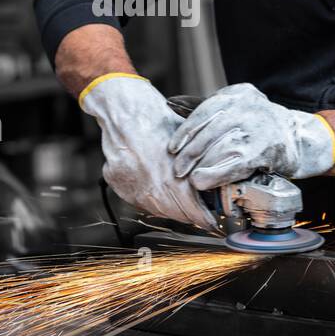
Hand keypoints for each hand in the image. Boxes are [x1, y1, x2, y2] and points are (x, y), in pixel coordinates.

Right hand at [80, 74, 217, 230]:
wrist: (126, 111)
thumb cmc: (158, 122)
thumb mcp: (187, 142)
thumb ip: (200, 166)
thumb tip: (215, 185)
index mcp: (171, 178)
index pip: (192, 210)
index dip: (204, 219)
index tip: (212, 224)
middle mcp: (151, 188)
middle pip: (175, 214)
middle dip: (190, 217)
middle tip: (201, 217)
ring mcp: (132, 188)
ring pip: (157, 210)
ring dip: (172, 210)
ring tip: (183, 206)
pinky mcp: (119, 185)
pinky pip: (139, 201)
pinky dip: (152, 200)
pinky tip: (160, 193)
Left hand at [168, 83, 334, 189]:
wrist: (304, 139)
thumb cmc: (265, 128)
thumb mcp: (243, 109)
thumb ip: (219, 112)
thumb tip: (176, 111)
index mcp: (240, 94)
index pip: (206, 110)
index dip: (186, 131)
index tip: (173, 147)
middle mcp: (249, 107)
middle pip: (210, 130)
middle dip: (190, 152)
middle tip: (178, 168)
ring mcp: (259, 128)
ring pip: (220, 147)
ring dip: (200, 165)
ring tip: (189, 176)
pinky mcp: (265, 150)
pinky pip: (234, 163)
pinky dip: (215, 174)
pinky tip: (203, 181)